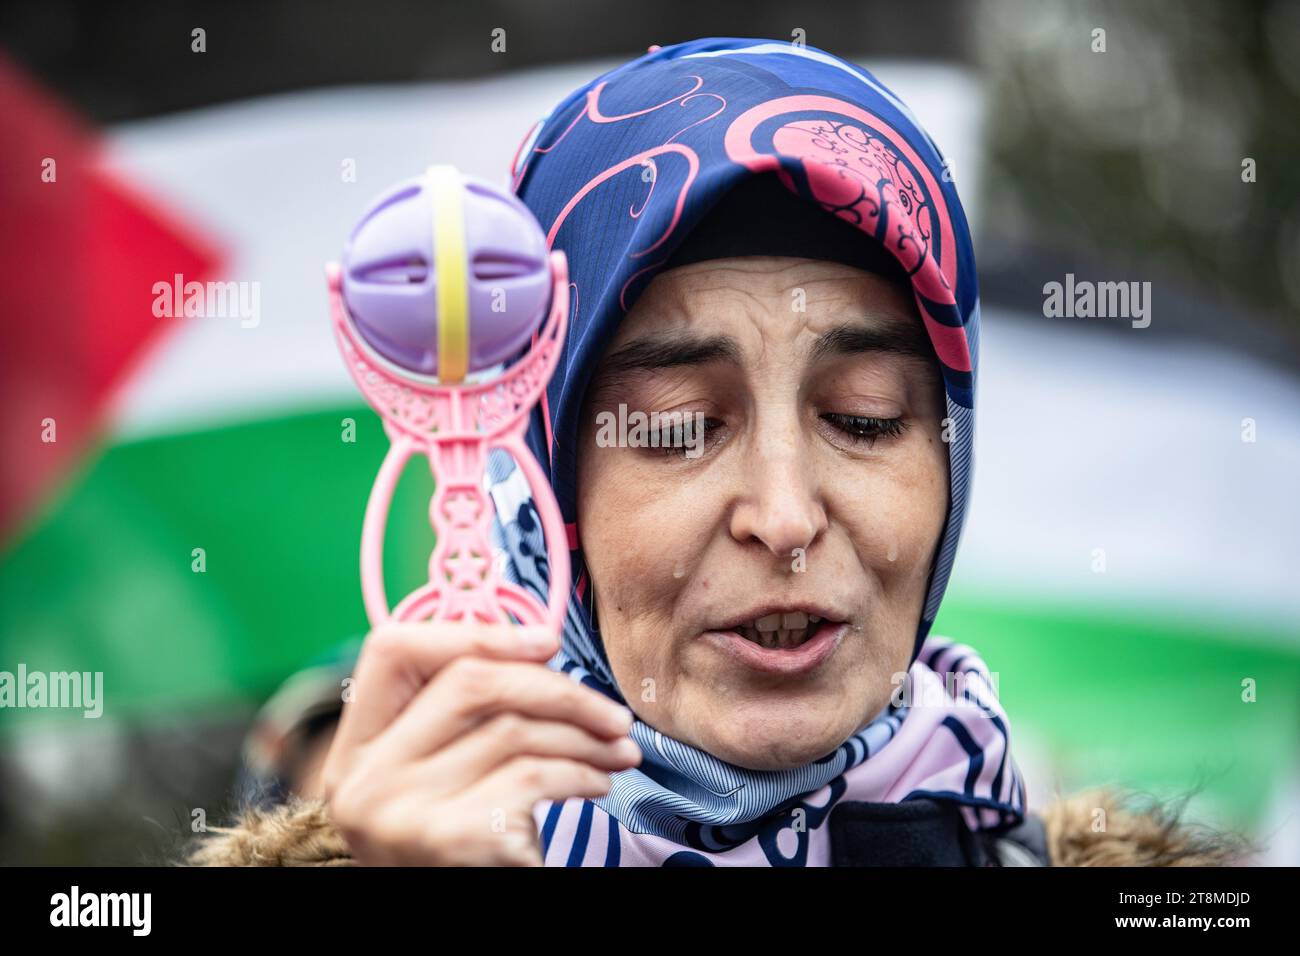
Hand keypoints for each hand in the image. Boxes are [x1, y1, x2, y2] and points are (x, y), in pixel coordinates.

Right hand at [320, 622, 639, 865]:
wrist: (444, 916)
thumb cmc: (460, 845)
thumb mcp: (434, 778)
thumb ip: (457, 718)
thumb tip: (539, 645)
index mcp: (354, 752)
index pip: (392, 651)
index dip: (474, 634)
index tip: (547, 641)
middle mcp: (365, 781)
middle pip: (469, 683)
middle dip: (557, 688)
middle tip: (611, 712)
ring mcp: (403, 812)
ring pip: (513, 729)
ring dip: (584, 737)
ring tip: (617, 750)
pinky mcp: (452, 839)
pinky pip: (534, 776)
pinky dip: (581, 774)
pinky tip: (598, 783)